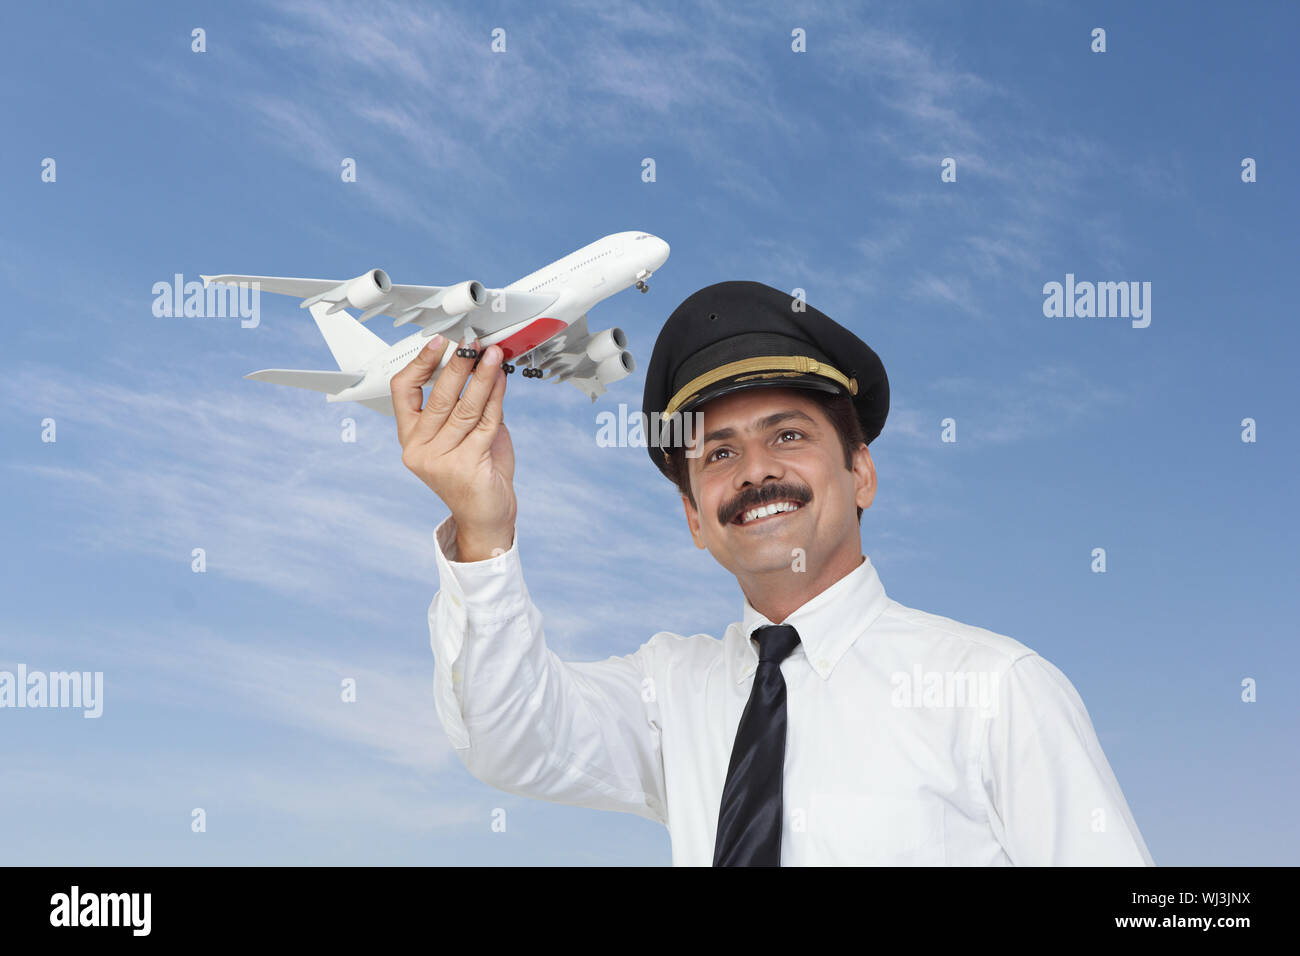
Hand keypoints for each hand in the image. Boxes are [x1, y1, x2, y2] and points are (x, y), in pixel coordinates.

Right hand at [391, 336, 516, 560]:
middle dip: (458, 365)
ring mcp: (440, 459)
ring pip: (464, 407)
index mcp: (410, 438)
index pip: (402, 391)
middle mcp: (419, 449)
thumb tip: (481, 365)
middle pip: (438, 396)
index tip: (438, 344)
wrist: (486, 517)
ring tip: (493, 356)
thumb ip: (466, 405)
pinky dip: (496, 399)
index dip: (420, 364)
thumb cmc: (476, 474)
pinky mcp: (466, 465)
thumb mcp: (463, 435)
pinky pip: (485, 423)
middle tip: (472, 344)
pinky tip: (502, 382)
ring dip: (482, 377)